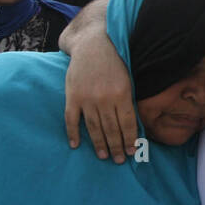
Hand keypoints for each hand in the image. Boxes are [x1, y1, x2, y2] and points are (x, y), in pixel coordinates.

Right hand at [61, 2, 135, 161]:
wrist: (93, 43)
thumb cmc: (115, 61)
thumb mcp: (128, 78)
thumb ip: (128, 100)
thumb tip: (132, 125)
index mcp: (122, 94)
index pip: (127, 123)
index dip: (129, 139)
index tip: (132, 152)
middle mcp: (104, 98)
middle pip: (111, 129)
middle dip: (116, 147)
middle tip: (119, 160)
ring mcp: (86, 98)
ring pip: (93, 128)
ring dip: (99, 144)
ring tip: (104, 156)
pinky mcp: (72, 96)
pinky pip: (71, 119)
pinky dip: (73, 133)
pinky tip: (76, 145)